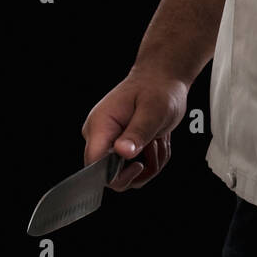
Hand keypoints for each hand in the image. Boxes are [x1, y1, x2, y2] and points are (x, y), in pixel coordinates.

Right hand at [81, 68, 189, 191]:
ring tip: (157, 139)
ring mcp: (109, 144)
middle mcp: (99, 137)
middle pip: (112, 176)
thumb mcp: (153, 110)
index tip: (139, 164)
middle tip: (155, 144)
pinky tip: (156, 141)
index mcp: (100, 125)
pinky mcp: (119, 149)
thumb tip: (123, 152)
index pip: (94, 165)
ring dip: (151, 163)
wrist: (162, 80)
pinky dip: (152, 161)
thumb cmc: (157, 89)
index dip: (116, 174)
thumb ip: (138, 132)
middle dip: (141, 168)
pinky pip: (135, 171)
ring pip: (127, 176)